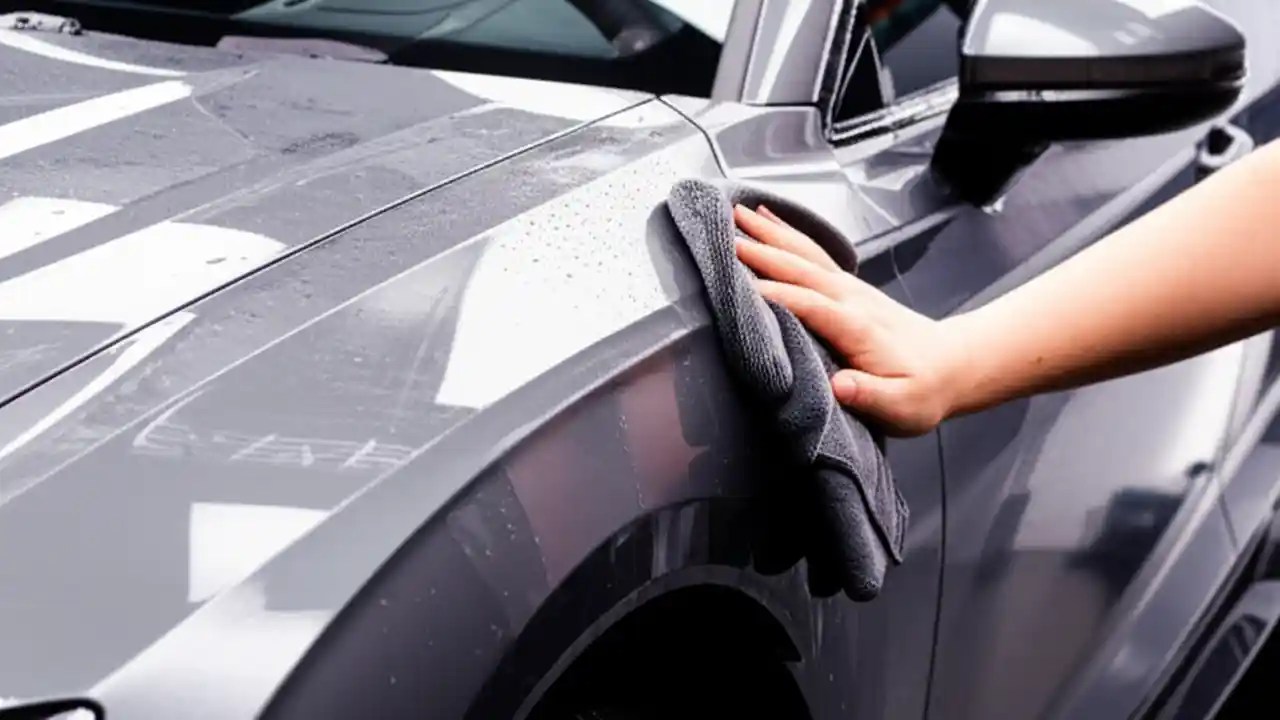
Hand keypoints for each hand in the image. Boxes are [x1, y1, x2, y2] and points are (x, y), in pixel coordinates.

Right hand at [733, 204, 968, 435]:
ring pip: (803, 253)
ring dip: (769, 232)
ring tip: (736, 212)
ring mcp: (848, 287)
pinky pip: (811, 253)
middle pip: (800, 268)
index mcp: (858, 327)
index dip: (775, 296)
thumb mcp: (903, 405)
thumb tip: (839, 386)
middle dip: (762, 251)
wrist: (952, 365)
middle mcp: (851, 298)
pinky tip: (767, 219)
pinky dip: (787, 233)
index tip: (739, 286)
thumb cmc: (922, 390)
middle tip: (724, 236)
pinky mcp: (846, 285)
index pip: (810, 305)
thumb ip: (869, 395)